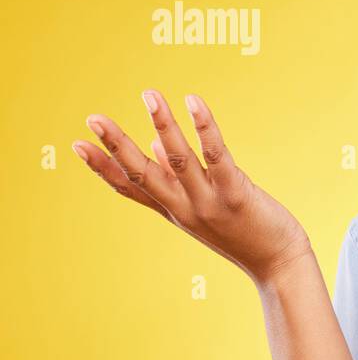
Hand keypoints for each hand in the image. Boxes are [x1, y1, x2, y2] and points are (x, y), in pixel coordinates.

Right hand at [72, 89, 312, 287]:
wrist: (278, 265)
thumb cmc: (245, 232)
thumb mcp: (204, 207)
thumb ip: (178, 177)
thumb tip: (154, 141)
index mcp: (175, 209)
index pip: (131, 187)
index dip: (102, 166)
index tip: (76, 144)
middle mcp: (185, 208)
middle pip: (143, 174)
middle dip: (116, 146)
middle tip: (92, 118)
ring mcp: (209, 203)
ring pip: (178, 159)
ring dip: (162, 124)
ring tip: (149, 94)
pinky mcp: (236, 195)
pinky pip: (217, 156)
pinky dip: (205, 128)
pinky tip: (194, 102)